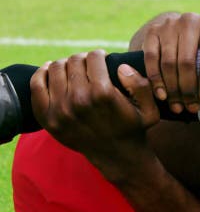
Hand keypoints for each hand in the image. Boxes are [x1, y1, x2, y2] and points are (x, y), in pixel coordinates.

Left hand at [30, 50, 158, 161]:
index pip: (93, 57)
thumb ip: (141, 85)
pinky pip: (37, 85)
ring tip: (74, 70)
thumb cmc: (133, 128)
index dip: (99, 55)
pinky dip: (42, 73)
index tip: (101, 58)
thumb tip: (121, 67)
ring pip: (55, 68)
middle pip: (74, 61)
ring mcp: (60, 109)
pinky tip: (51, 71)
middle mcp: (79, 100)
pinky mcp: (48, 117)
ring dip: (65, 65)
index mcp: (103, 94)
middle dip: (83, 59)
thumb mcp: (150, 109)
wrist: (117, 156)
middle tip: (89, 65)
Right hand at [142, 12, 199, 113]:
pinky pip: (151, 59)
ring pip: (169, 63)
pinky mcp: (152, 32)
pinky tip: (162, 96)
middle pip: (187, 62)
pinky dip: (156, 80)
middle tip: (192, 107)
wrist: (181, 26)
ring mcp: (169, 25)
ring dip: (173, 89)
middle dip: (190, 89)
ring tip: (179, 107)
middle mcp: (189, 20)